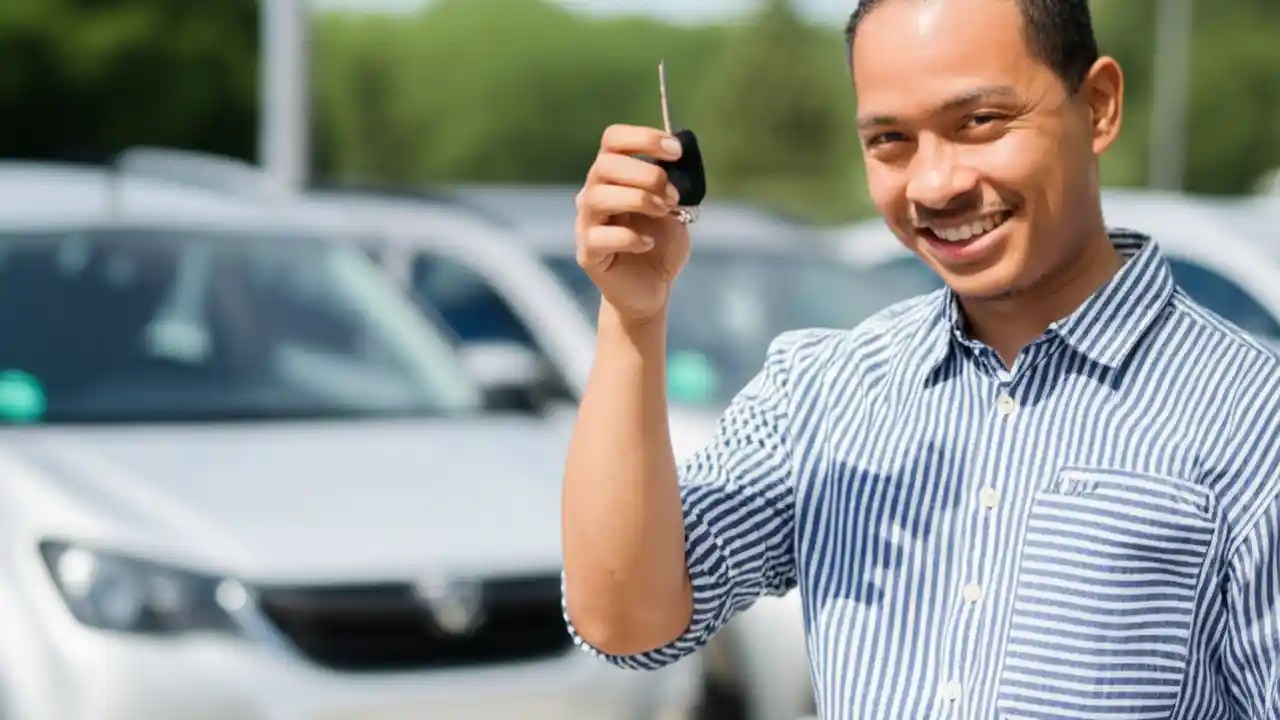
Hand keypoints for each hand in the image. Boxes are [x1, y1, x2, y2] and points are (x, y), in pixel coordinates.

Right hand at [574, 124, 690, 325]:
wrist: (653, 288)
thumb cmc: (661, 244)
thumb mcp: (675, 207)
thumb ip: (674, 183)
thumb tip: (680, 161)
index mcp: (612, 176)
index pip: (612, 140)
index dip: (643, 137)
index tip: (675, 151)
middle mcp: (593, 195)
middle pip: (604, 165)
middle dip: (645, 173)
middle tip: (672, 193)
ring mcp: (586, 225)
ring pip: (598, 197)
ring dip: (638, 200)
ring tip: (663, 213)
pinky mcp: (588, 254)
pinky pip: (601, 237)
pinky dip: (630, 237)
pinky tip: (648, 243)